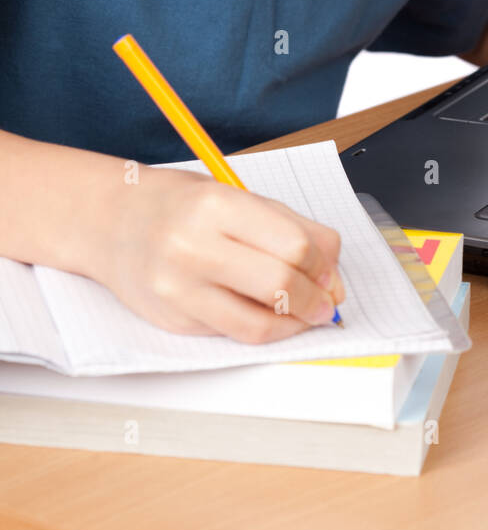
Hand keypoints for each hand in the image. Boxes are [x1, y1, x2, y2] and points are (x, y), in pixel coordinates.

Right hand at [90, 166, 344, 341]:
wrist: (112, 222)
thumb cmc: (179, 205)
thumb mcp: (236, 196)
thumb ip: (289, 227)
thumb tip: (333, 272)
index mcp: (216, 205)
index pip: (293, 244)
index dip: (325, 265)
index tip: (332, 272)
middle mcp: (193, 247)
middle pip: (279, 284)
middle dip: (316, 298)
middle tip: (327, 301)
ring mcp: (178, 289)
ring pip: (259, 322)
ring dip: (296, 324)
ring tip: (307, 315)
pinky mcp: (173, 320)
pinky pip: (234, 334)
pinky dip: (266, 331)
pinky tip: (275, 319)